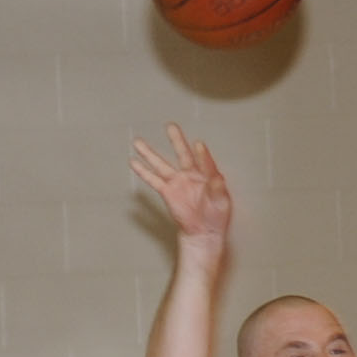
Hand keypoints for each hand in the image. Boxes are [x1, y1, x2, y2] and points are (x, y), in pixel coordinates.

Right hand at [128, 123, 233, 249]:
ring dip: (150, 153)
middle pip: (183, 154)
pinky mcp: (167, 192)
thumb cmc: (216, 215)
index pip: (205, 161)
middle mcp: (191, 174)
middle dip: (176, 140)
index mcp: (208, 175)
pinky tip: (134, 162)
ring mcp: (178, 182)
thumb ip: (218, 189)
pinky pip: (153, 180)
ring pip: (162, 164)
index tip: (198, 144)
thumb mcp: (222, 202)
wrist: (204, 230)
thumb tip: (218, 178)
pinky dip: (143, 171)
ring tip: (138, 141)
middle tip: (170, 126)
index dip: (202, 154)